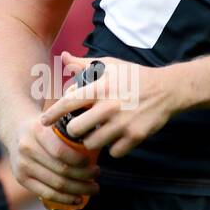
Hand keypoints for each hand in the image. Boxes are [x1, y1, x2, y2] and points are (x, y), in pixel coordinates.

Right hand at [7, 115, 100, 208]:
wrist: (15, 130)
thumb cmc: (43, 127)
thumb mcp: (53, 120)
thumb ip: (70, 130)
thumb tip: (98, 142)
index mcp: (37, 131)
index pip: (61, 152)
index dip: (80, 161)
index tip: (93, 162)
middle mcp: (27, 148)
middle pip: (61, 170)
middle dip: (85, 177)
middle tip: (97, 175)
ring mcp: (22, 165)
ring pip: (56, 184)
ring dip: (79, 189)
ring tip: (92, 188)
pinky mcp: (21, 178)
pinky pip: (46, 193)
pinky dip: (65, 199)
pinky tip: (78, 199)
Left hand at [41, 52, 183, 158]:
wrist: (167, 89)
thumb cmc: (133, 76)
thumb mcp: (109, 65)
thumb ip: (84, 64)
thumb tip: (63, 57)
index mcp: (100, 88)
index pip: (68, 102)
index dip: (52, 113)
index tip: (42, 122)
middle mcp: (110, 106)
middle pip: (77, 129)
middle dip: (74, 130)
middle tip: (78, 128)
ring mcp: (123, 123)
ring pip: (93, 144)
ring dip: (92, 141)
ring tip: (95, 134)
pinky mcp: (136, 136)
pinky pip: (114, 152)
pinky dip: (112, 148)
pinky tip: (114, 139)